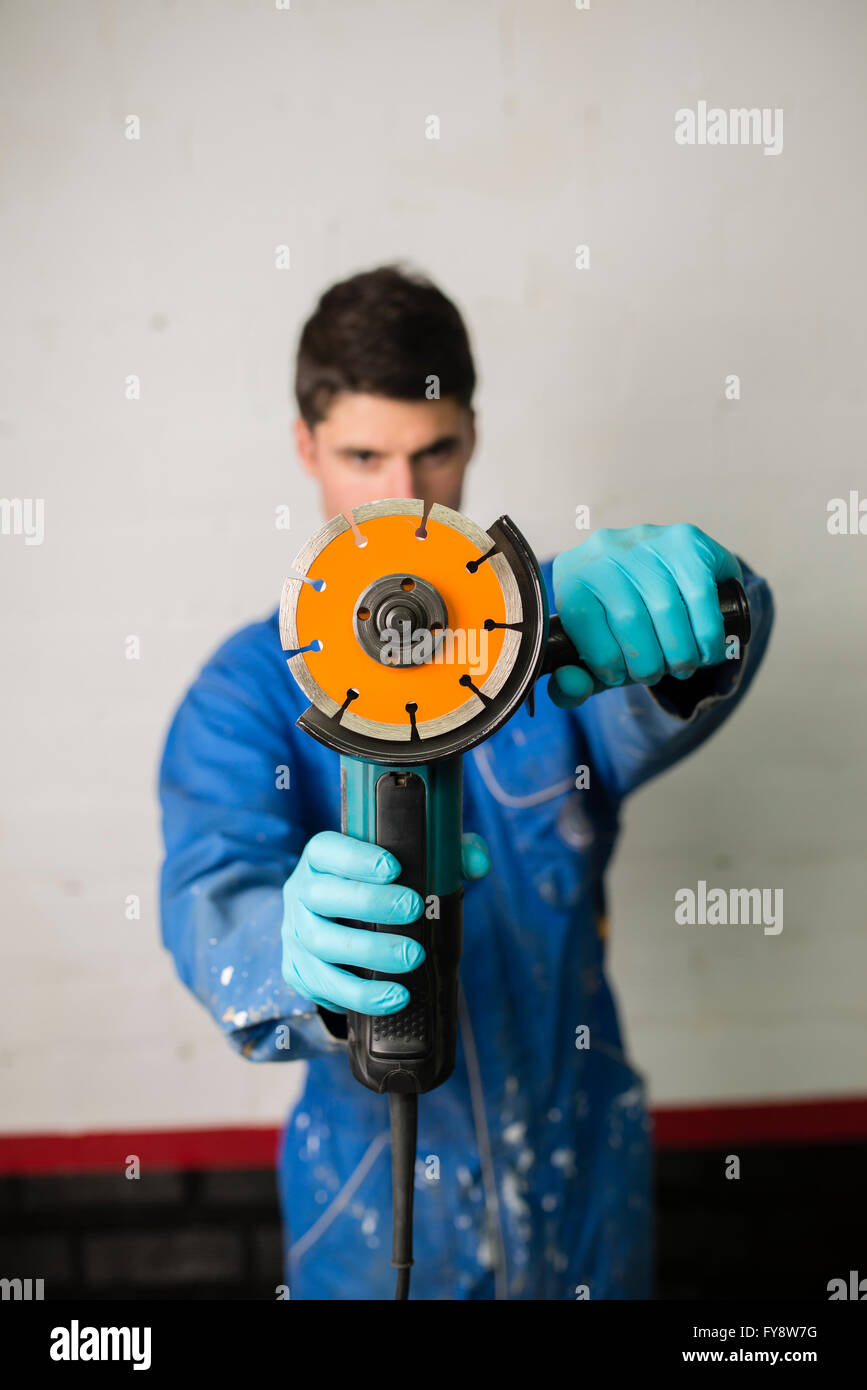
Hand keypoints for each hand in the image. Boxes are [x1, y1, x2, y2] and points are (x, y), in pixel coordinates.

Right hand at [281, 830, 489, 1015]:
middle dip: (369, 903)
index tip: (394, 867)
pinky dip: (358, 995)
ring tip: (413, 958)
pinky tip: (394, 998)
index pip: (326, 850)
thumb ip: (448, 854)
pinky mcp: (297, 970)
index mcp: (320, 859)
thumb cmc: (379, 887)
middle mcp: (299, 892)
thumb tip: (479, 864)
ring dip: (369, 952)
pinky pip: (321, 985)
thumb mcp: (411, 863)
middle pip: (321, 896)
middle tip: (416, 909)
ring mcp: (294, 933)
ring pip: (321, 943)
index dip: (355, 858)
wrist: (335, 923)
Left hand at [549, 523, 742, 708]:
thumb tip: (571, 688)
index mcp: (573, 573)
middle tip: (655, 675)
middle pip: (629, 618)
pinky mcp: (688, 540)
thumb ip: (572, 682)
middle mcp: (605, 548)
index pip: (581, 618)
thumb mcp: (590, 652)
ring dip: (680, 653)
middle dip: (647, 663)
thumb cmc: (619, 624)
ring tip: (682, 666)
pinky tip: (706, 651)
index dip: (605, 659)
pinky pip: (701, 597)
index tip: (618, 676)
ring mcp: (648, 540)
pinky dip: (707, 634)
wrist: (661, 575)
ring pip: (667, 610)